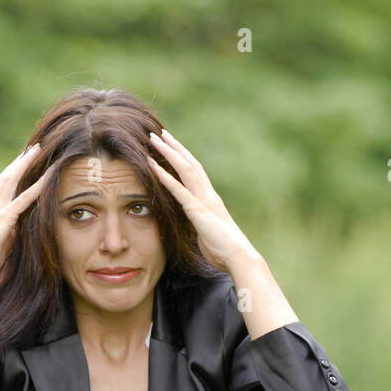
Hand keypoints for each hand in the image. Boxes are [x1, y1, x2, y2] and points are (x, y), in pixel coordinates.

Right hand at [0, 143, 55, 286]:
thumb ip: (8, 232)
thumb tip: (19, 230)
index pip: (2, 186)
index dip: (13, 172)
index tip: (23, 160)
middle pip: (7, 177)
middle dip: (20, 161)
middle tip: (34, 147)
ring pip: (12, 181)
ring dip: (25, 165)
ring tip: (38, 151)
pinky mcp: (2, 220)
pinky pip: (20, 202)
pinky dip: (34, 190)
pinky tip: (45, 179)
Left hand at [147, 128, 256, 273]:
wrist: (238, 257)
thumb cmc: (223, 250)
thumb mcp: (207, 232)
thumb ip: (199, 223)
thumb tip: (195, 224)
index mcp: (210, 199)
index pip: (195, 172)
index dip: (183, 157)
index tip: (171, 145)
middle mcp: (207, 194)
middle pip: (190, 163)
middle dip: (175, 147)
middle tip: (160, 133)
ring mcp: (204, 200)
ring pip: (185, 169)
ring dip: (168, 153)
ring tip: (154, 139)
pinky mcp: (198, 210)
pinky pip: (179, 190)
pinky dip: (165, 177)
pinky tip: (152, 166)